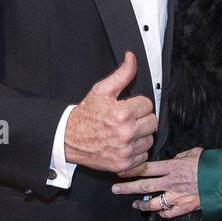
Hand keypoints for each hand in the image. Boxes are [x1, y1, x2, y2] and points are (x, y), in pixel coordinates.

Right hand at [64, 51, 156, 172]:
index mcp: (122, 113)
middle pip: (152, 122)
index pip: (148, 104)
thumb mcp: (102, 91)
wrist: (69, 139)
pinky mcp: (124, 164)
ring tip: (125, 132)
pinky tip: (123, 144)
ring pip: (149, 139)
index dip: (137, 104)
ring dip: (140, 136)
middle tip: (127, 119)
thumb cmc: (86, 115)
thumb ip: (121, 74)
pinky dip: (136, 151)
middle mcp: (126, 133)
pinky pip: (143, 155)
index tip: (127, 107)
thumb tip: (131, 57)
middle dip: (141, 119)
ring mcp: (126, 150)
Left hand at [111, 148, 203, 218]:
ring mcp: (176, 197)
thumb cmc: (210, 165)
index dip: (131, 170)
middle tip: (115, 189)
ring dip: (142, 205)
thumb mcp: (195, 153)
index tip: (120, 171)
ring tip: (134, 204)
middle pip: (143, 186)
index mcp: (172, 167)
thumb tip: (175, 159)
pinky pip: (168, 213)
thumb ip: (181, 156)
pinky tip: (159, 212)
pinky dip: (163, 213)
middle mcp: (171, 183)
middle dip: (127, 188)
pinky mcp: (184, 207)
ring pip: (153, 203)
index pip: (146, 168)